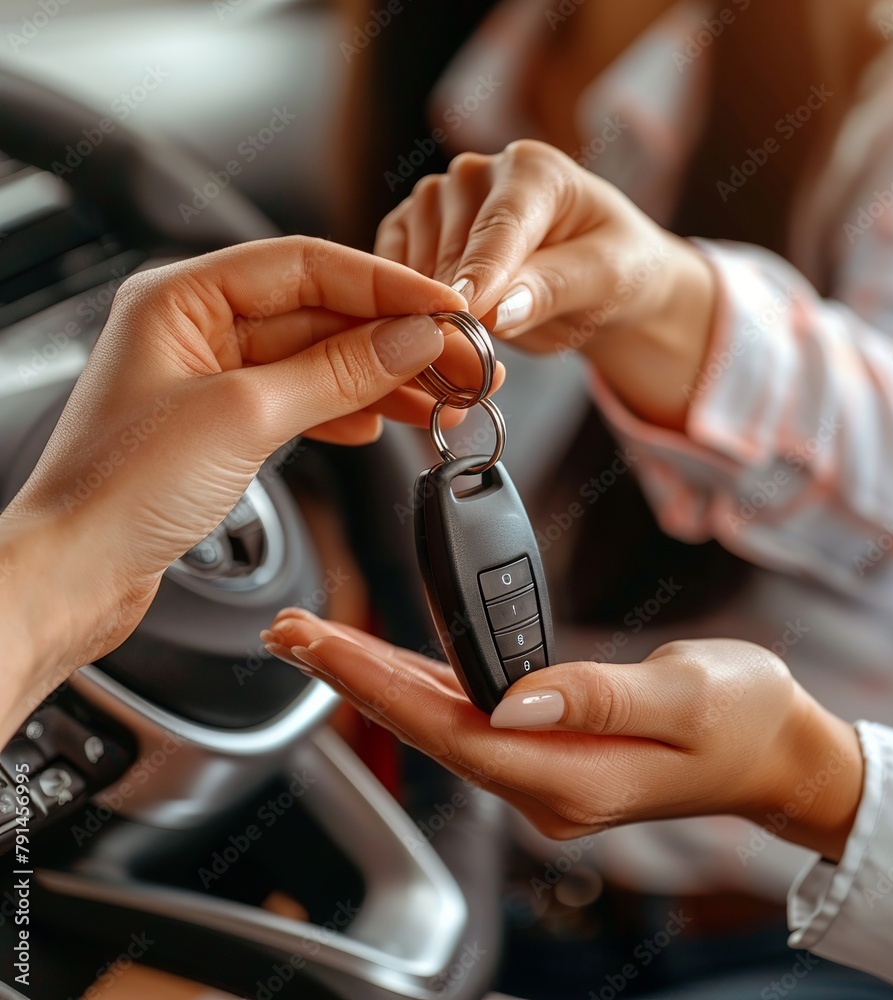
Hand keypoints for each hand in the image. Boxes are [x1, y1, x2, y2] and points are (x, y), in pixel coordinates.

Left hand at [0, 236, 493, 727]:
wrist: (76, 574)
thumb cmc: (120, 489)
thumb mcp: (245, 416)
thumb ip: (338, 372)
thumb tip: (412, 339)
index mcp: (183, 297)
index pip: (308, 265)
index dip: (387, 285)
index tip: (448, 307)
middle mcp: (197, 327)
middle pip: (320, 314)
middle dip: (395, 338)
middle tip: (462, 360)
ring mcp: (212, 377)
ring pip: (318, 361)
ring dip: (380, 379)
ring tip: (440, 397)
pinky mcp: (224, 424)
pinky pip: (302, 400)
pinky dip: (345, 412)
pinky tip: (378, 424)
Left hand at [264, 609, 862, 859]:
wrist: (776, 750)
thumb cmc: (744, 719)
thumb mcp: (685, 695)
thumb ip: (597, 697)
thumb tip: (515, 698)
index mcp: (573, 779)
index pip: (453, 731)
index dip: (378, 686)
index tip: (321, 645)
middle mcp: (546, 785)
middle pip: (429, 728)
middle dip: (354, 679)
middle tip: (290, 632)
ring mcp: (545, 771)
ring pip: (442, 722)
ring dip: (378, 680)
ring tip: (319, 640)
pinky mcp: (550, 747)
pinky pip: (471, 714)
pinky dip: (423, 684)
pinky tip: (390, 662)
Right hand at [375, 140, 716, 428]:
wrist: (592, 280)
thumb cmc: (608, 270)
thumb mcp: (607, 280)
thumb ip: (554, 288)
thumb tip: (498, 310)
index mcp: (533, 170)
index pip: (499, 225)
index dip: (482, 274)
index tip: (467, 315)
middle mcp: (475, 173)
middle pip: (449, 250)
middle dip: (458, 310)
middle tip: (476, 365)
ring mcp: (436, 201)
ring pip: (412, 266)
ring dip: (428, 316)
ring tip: (464, 354)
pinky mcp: (411, 231)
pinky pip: (390, 274)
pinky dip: (402, 310)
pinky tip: (432, 335)